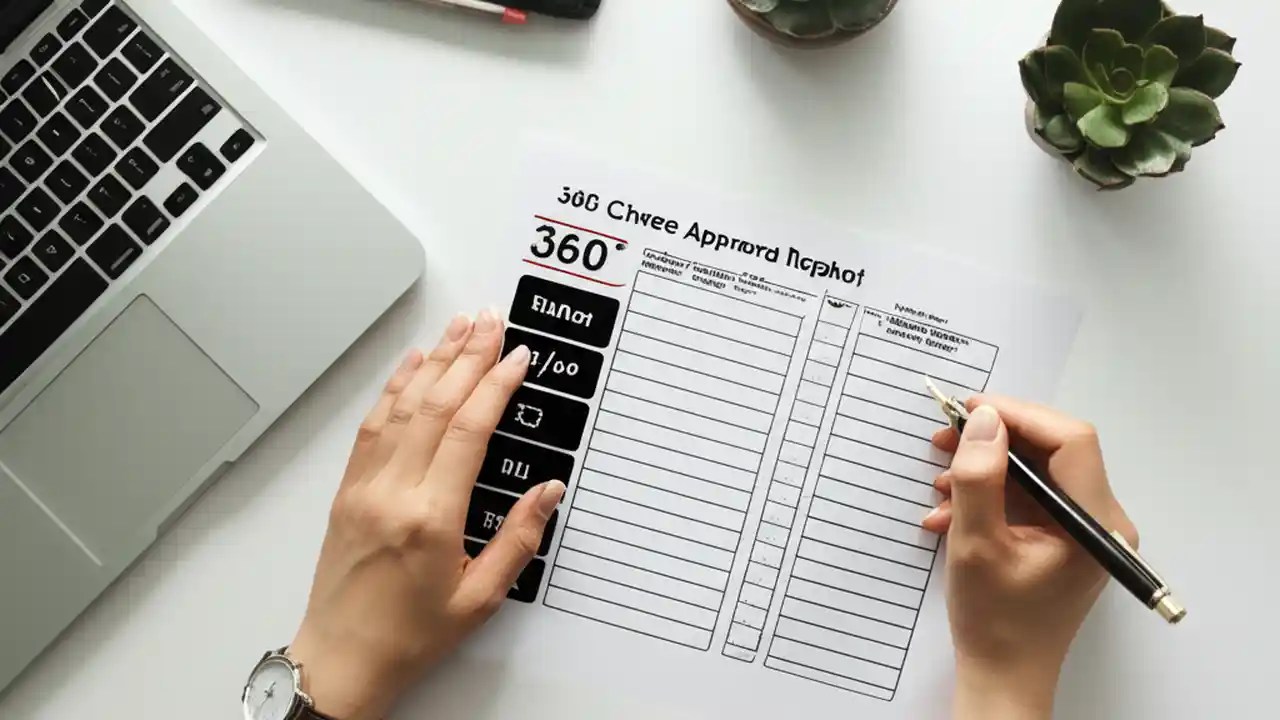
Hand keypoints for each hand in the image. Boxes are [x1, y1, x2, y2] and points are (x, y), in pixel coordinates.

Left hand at [288, 310, 564, 719]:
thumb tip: (549, 491)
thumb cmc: (409, 636)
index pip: (468, 430)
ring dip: (433, 360)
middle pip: (435, 404)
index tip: (516, 357)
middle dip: (467, 355)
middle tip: (492, 320)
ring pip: (401, 405)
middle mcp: (393, 492)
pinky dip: (394, 387)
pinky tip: (412, 364)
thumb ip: (518, 539)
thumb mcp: (480, 597)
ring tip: (459, 327)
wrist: (341, 659)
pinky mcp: (347, 489)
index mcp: (430, 518)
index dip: (494, 385)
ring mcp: (364, 486)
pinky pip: (372, 425)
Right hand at [921, 396, 1137, 719]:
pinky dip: (987, 496)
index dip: (1019, 416)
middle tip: (943, 438)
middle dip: (993, 441)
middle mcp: (1098, 520)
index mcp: (1094, 522)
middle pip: (1052, 450)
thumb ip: (979, 479)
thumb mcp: (976, 544)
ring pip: (1034, 472)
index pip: (1070, 441)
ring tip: (939, 486)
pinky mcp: (1061, 537)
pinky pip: (1026, 497)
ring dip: (983, 471)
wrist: (1004, 674)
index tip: (970, 410)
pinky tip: (950, 512)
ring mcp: (1081, 529)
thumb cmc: (996, 622)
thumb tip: (983, 421)